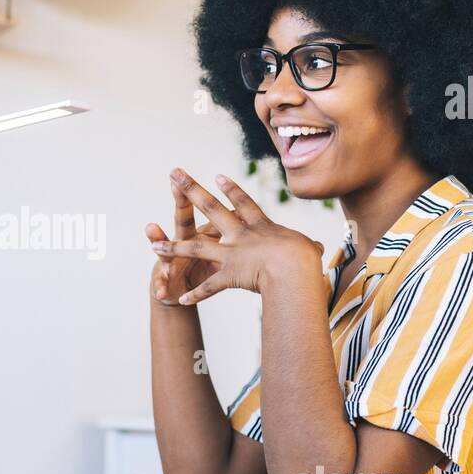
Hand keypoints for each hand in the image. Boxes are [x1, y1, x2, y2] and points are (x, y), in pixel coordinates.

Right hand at [145, 174, 220, 305]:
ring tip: (151, 228)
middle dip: (180, 201)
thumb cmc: (202, 267)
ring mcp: (170, 258)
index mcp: (200, 232)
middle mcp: (183, 241)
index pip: (203, 209)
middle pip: (182, 218)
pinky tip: (160, 289)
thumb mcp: (216, 250)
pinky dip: (161, 285)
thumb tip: (246, 215)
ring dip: (158, 237)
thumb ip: (228, 234)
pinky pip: (162, 281)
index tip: (210, 174)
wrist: (176, 289)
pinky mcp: (165, 278)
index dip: (205, 192)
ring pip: (165, 246)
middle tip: (174, 181)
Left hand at [150, 168, 324, 305]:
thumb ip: (308, 247)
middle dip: (191, 190)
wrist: (295, 268)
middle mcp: (241, 234)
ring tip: (153, 246)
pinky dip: (195, 295)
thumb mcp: (308, 248)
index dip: (231, 190)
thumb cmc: (306, 259)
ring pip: (196, 247)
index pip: (244, 203)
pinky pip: (208, 287)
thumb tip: (319, 248)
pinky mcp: (228, 274)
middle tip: (175, 173)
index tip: (217, 177)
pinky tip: (180, 300)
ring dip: (173, 247)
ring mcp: (232, 253)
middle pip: (212, 208)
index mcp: (262, 226)